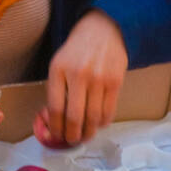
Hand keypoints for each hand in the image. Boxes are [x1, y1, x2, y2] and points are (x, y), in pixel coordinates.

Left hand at [44, 10, 127, 145]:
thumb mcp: (59, 63)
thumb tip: (56, 120)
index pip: (55, 108)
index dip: (56, 127)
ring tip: (85, 135)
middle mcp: (78, 74)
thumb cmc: (78, 49)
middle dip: (72, 135)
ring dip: (88, 132)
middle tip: (72, 140)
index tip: (57, 134)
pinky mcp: (115, 81)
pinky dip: (103, 122)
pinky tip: (98, 123)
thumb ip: (57, 88)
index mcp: (59, 69)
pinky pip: (109, 111)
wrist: (104, 29)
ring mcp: (99, 78)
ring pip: (93, 118)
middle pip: (75, 117)